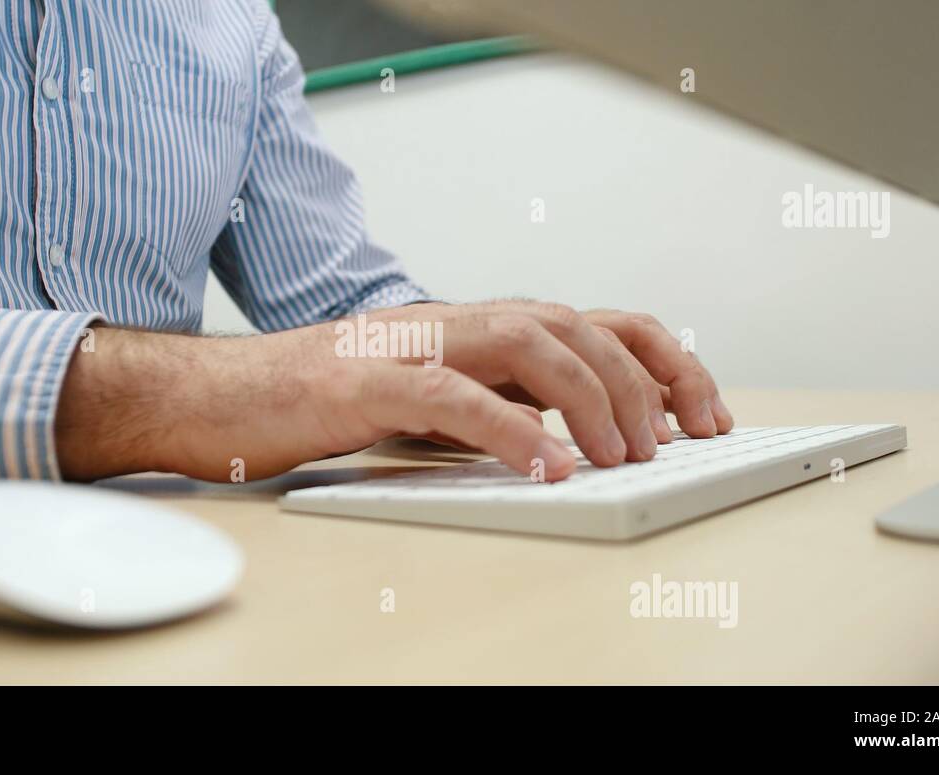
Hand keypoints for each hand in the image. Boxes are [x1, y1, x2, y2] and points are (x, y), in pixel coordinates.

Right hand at [367, 301, 733, 441]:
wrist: (231, 392)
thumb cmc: (333, 399)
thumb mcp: (442, 399)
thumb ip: (504, 404)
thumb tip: (582, 439)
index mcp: (484, 328)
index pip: (600, 321)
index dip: (665, 361)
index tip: (707, 414)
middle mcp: (461, 322)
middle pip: (582, 324)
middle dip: (646, 381)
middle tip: (674, 441)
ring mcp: (418, 343)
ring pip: (532, 343)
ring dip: (592, 398)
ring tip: (622, 454)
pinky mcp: (373, 379)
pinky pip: (457, 396)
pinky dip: (511, 430)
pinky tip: (548, 466)